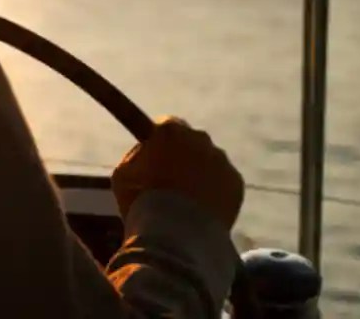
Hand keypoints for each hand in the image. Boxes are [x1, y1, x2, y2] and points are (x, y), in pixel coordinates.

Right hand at [111, 116, 244, 229]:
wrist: (176, 233)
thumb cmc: (142, 200)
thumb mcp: (123, 174)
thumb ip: (137, 156)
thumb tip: (147, 153)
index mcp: (170, 130)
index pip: (167, 125)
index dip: (160, 141)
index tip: (155, 156)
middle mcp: (200, 138)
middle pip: (192, 142)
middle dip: (183, 155)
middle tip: (171, 180)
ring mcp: (221, 160)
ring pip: (210, 162)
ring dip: (201, 174)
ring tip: (187, 202)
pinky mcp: (236, 182)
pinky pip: (223, 182)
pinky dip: (215, 192)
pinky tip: (201, 210)